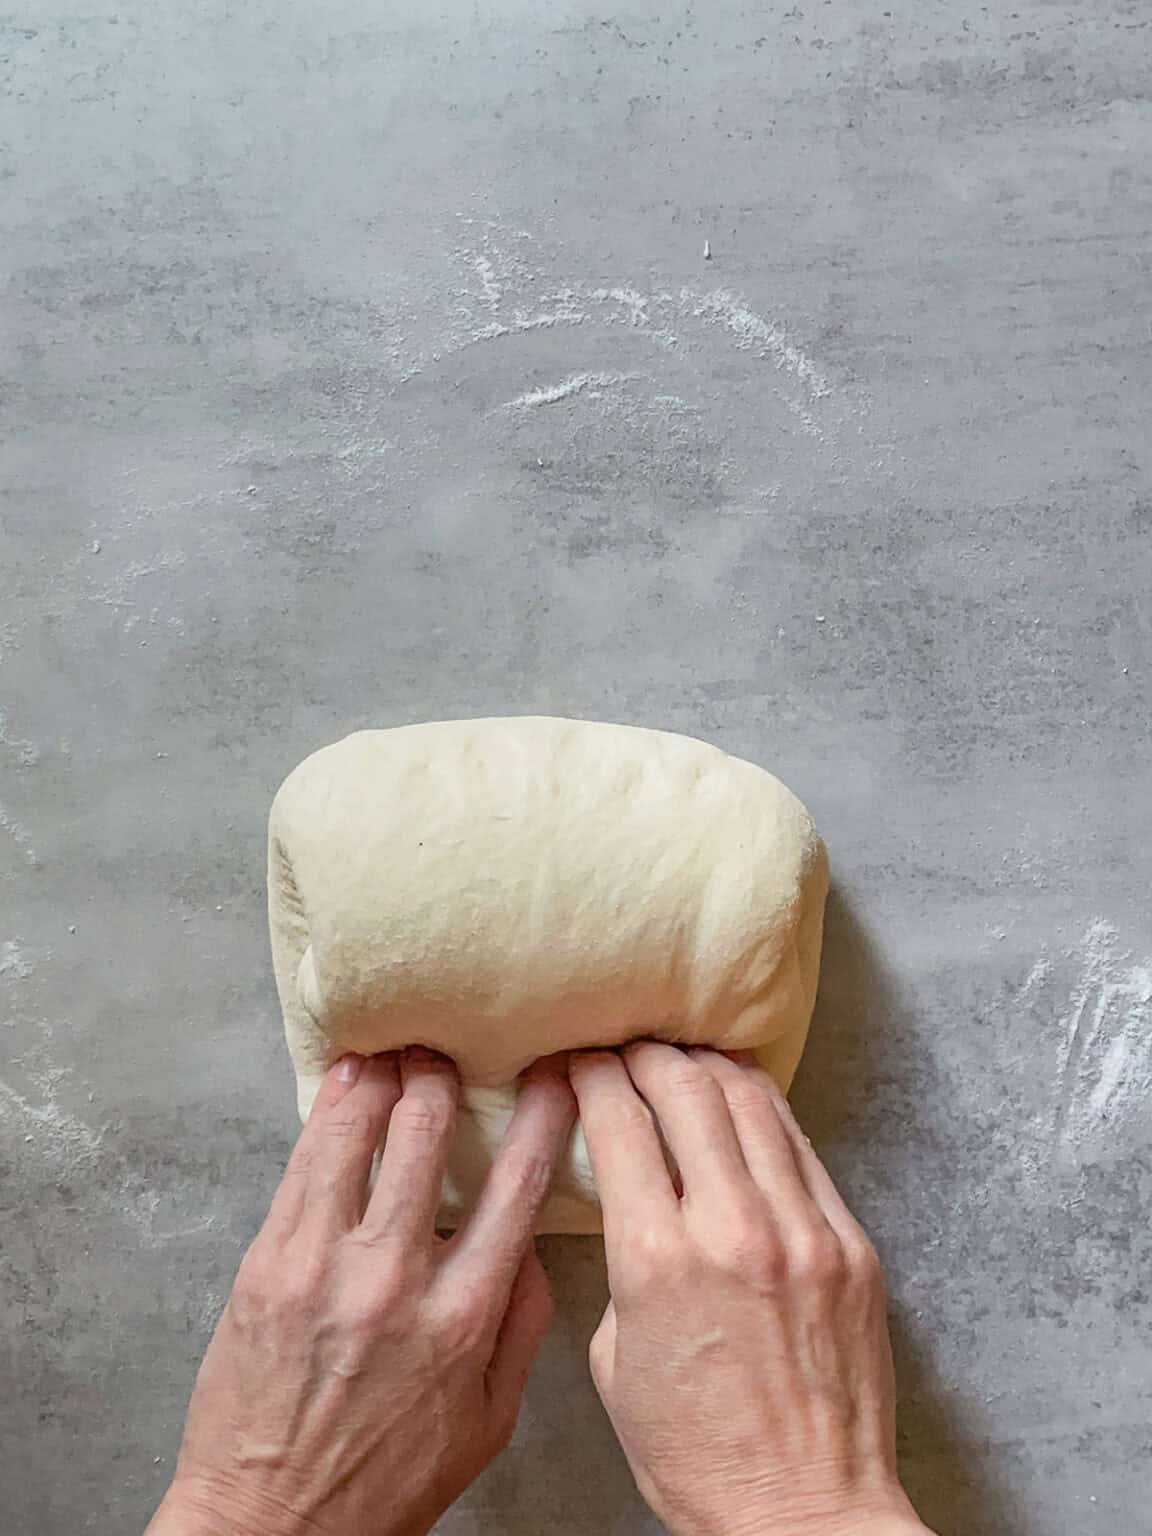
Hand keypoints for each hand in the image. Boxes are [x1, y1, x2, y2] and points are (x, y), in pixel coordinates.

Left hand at [149, 1047, 575, 1535]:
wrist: (271, 1525)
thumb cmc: (386, 1479)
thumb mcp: (490, 1420)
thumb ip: (522, 1324)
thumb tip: (532, 1239)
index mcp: (464, 1316)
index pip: (519, 1184)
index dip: (543, 1113)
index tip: (554, 1073)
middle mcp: (397, 1278)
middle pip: (426, 1135)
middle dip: (440, 1077)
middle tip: (445, 1053)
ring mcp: (324, 1265)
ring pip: (358, 1134)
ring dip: (383, 1078)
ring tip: (394, 1049)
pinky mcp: (267, 1263)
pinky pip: (303, 1163)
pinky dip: (329, 1110)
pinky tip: (345, 1081)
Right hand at [570, 1043, 931, 1535]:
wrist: (803, 1515)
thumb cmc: (696, 1456)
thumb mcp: (614, 1358)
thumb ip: (619, 1261)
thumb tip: (625, 1193)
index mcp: (658, 1261)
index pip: (620, 1121)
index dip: (592, 1074)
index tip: (577, 1061)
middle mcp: (734, 1231)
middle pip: (686, 1088)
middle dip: (646, 1054)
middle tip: (626, 1048)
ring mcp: (804, 1233)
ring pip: (752, 1102)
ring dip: (707, 1067)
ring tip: (683, 1058)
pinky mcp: (852, 1246)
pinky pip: (803, 1149)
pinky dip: (764, 1111)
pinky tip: (743, 1104)